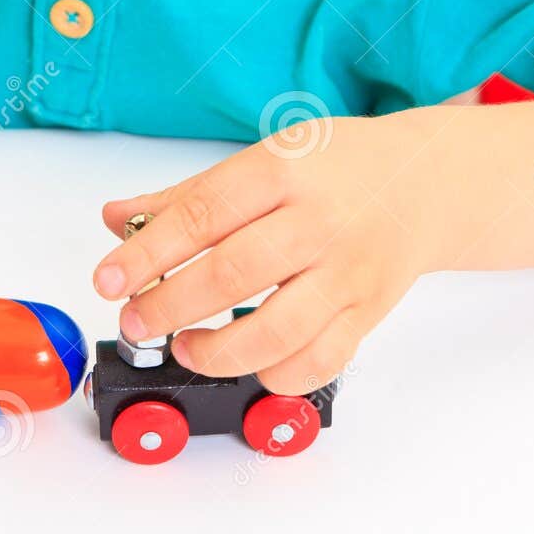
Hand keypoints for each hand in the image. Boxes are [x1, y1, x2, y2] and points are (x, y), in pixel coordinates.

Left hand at [93, 109, 448, 393]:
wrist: (426, 184)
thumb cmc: (338, 171)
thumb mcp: (264, 159)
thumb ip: (187, 196)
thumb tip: (117, 220)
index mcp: (283, 172)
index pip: (201, 215)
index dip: (146, 253)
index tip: (107, 280)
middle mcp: (319, 222)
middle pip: (232, 274)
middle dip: (169, 307)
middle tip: (136, 321)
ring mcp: (348, 273)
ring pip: (277, 332)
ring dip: (217, 352)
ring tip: (186, 346)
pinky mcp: (368, 314)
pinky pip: (318, 362)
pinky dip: (274, 374)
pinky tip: (248, 361)